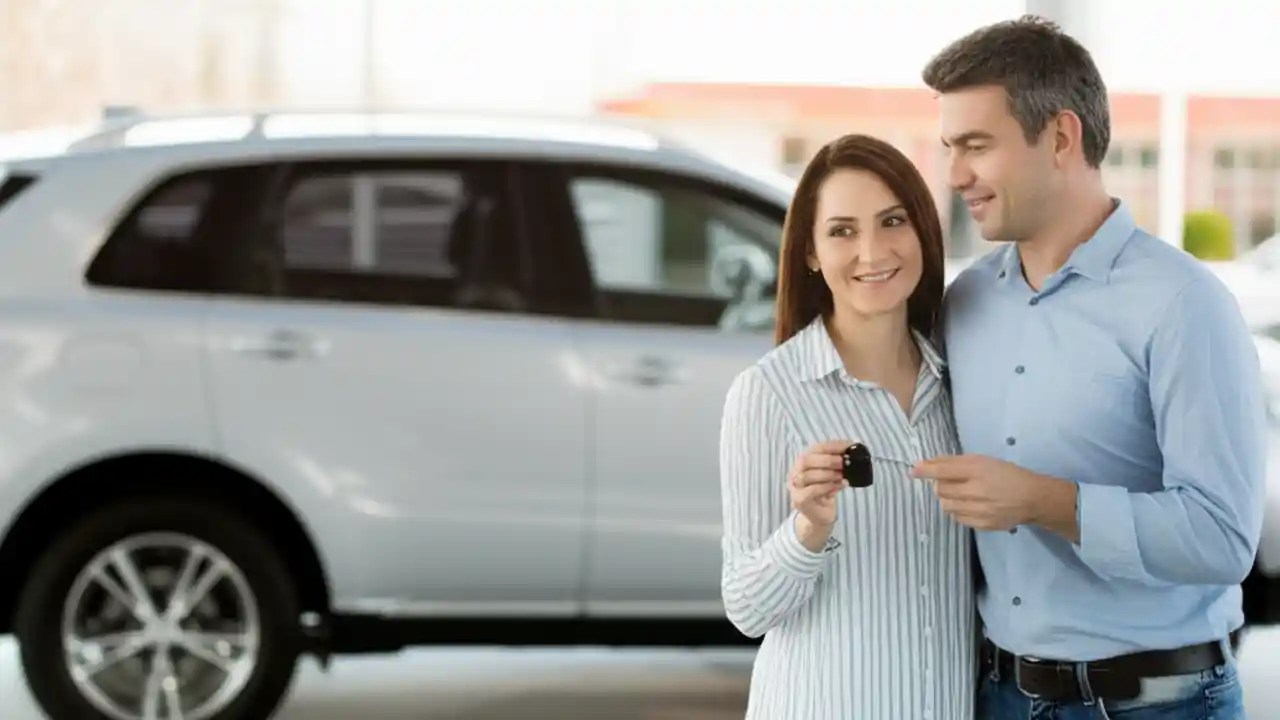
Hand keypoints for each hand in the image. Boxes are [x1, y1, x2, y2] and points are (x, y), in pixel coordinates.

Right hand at [787, 440, 852, 528]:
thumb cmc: (826, 492)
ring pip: (808, 475)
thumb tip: (853, 451)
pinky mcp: (799, 499)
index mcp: (804, 461)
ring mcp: (795, 486)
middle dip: (827, 460)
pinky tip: (838, 486)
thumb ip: (838, 464)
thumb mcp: (833, 475)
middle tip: (843, 463)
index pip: (816, 448)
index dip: (833, 446)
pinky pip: (811, 490)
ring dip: (828, 474)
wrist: (819, 515)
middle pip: (807, 460)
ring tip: (842, 476)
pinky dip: (826, 487)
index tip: (848, 447)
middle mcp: (796, 472)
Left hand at [912, 454, 1059, 531]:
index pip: (943, 470)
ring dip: (947, 499)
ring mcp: (979, 510)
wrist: (1032, 498)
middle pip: (941, 490)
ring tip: (961, 494)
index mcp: (978, 470)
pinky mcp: (982, 525)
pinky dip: (957, 511)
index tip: (914, 470)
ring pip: (946, 506)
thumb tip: (927, 464)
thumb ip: (954, 462)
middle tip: (950, 482)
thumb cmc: (1006, 474)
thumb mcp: (983, 461)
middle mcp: (977, 490)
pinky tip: (969, 505)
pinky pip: (957, 518)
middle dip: (940, 485)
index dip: (925, 470)